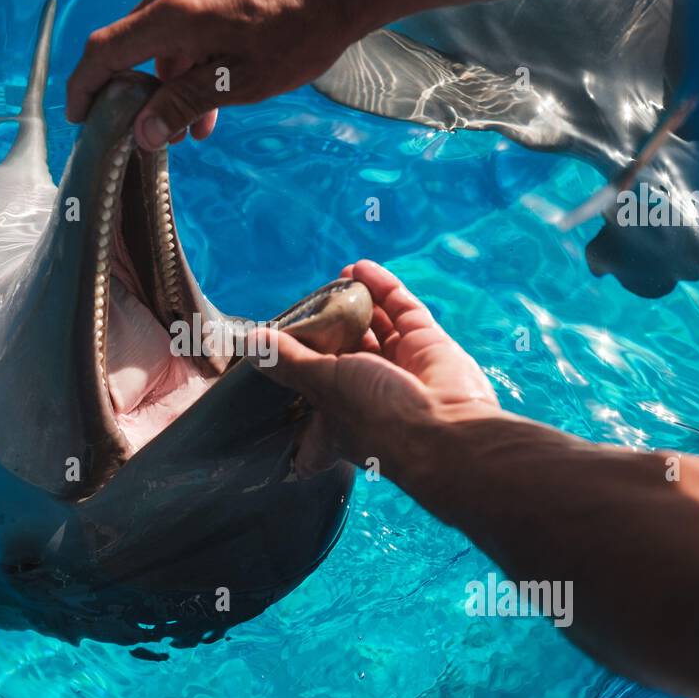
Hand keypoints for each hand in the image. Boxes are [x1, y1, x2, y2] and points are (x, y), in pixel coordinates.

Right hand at [66, 0, 364, 150]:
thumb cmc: (299, 32)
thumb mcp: (239, 82)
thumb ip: (183, 104)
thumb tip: (141, 132)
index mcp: (173, 14)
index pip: (104, 50)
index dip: (84, 87)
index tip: (79, 118)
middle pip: (128, 47)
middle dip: (133, 96)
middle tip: (145, 137)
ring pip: (159, 43)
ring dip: (167, 87)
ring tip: (190, 131)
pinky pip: (181, 30)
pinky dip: (187, 67)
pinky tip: (210, 102)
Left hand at [250, 260, 505, 479]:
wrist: (446, 428)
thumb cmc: (377, 417)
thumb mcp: (322, 386)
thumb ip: (288, 361)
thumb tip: (251, 343)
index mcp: (341, 414)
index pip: (316, 395)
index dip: (302, 371)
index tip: (282, 348)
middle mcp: (371, 391)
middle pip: (346, 352)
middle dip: (330, 327)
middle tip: (311, 302)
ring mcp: (402, 366)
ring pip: (376, 327)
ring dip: (356, 302)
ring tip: (336, 279)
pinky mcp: (427, 344)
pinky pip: (403, 311)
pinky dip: (384, 288)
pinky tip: (361, 269)